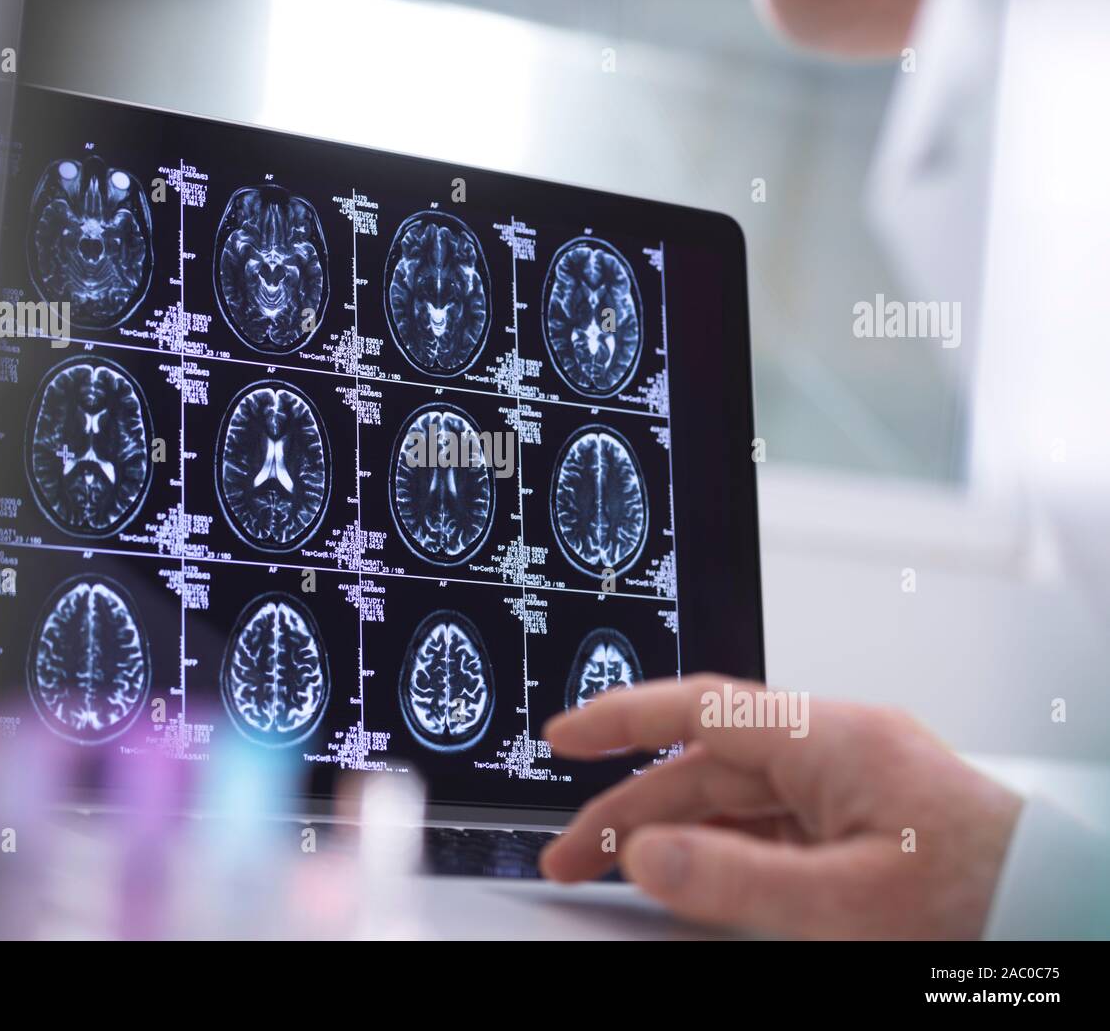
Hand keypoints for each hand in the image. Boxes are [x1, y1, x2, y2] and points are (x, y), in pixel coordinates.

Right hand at [539, 675, 1022, 938]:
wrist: (1070, 913)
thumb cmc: (991, 900)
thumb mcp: (854, 904)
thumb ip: (738, 879)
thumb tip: (645, 857)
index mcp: (835, 740)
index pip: (703, 710)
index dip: (623, 718)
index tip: (565, 734)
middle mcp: (835, 751)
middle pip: (704, 766)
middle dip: (629, 808)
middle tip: (570, 854)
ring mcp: (846, 786)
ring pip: (730, 798)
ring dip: (667, 832)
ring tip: (608, 869)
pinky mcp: (857, 821)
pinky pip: (765, 825)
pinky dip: (715, 847)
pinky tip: (683, 874)